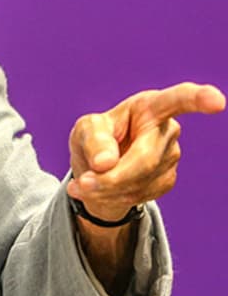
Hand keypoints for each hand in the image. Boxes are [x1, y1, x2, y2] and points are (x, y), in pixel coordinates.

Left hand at [67, 82, 224, 220]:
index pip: (178, 100)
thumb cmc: (95, 138)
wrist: (98, 169)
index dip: (198, 99)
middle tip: (82, 184)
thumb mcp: (85, 130)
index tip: (217, 101)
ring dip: (105, 189)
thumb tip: (105, 164)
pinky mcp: (167, 180)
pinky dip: (112, 197)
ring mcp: (172, 156)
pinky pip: (138, 195)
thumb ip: (93, 140)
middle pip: (145, 159)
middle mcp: (168, 129)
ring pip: (139, 181)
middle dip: (111, 177)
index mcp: (150, 106)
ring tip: (86, 183)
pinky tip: (102, 189)